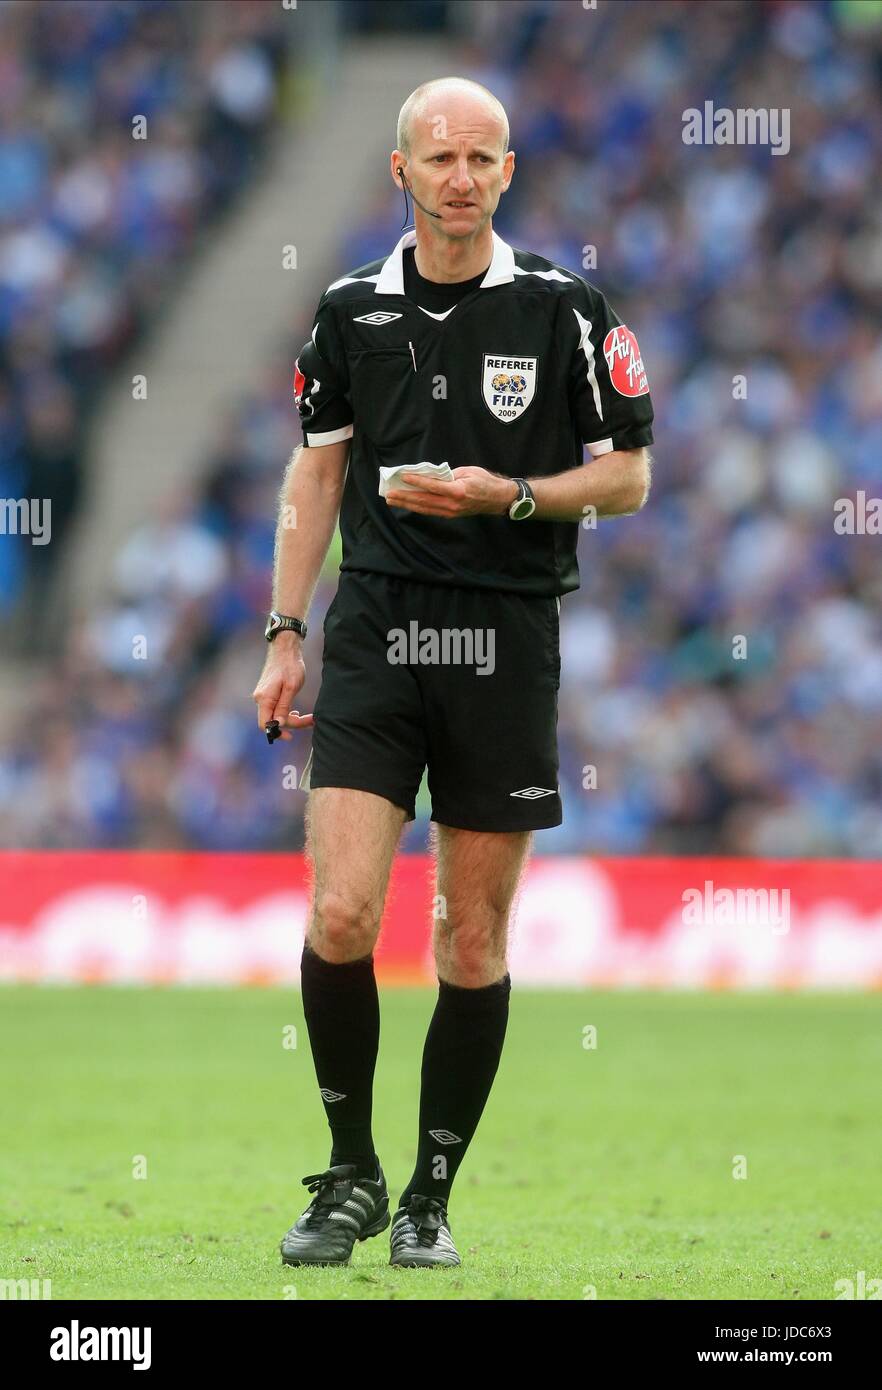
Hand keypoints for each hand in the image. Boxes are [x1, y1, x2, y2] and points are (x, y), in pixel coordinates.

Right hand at [252, 644, 313, 742]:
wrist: (285, 649)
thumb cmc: (290, 665)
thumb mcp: (291, 687)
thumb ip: (284, 707)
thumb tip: (278, 724)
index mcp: (264, 698)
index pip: (265, 724)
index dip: (277, 732)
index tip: (291, 737)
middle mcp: (260, 699)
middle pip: (272, 721)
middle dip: (291, 724)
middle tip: (310, 720)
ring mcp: (263, 696)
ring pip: (275, 715)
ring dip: (290, 718)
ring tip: (307, 717)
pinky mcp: (268, 693)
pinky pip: (275, 709)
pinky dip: (286, 712)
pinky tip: (295, 712)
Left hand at [385, 467, 516, 517]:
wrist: (498, 499)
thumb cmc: (485, 481)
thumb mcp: (468, 471)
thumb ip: (448, 474)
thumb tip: (430, 476)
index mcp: (458, 490)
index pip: (432, 486)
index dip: (416, 481)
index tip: (403, 477)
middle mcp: (452, 504)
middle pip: (424, 500)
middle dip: (404, 497)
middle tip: (389, 494)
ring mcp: (451, 511)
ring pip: (424, 508)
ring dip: (407, 504)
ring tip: (392, 500)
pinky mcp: (450, 514)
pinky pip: (430, 511)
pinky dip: (417, 507)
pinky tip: (407, 504)